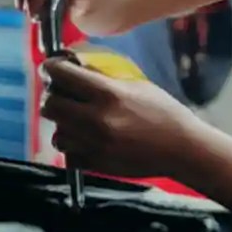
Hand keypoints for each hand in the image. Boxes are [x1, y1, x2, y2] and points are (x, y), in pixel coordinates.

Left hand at [40, 59, 205, 179]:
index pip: (61, 74)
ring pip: (56, 133)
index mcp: (108, 93)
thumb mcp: (136, 84)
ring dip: (63, 125)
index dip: (52, 67)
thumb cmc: (163, 112)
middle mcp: (96, 119)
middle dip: (53, 96)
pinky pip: (68, 154)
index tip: (52, 68)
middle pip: (50, 105)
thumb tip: (76, 67)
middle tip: (64, 95)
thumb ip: (104, 77)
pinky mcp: (97, 164)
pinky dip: (74, 147)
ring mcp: (95, 144)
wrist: (181, 148)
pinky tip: (87, 141)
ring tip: (79, 121)